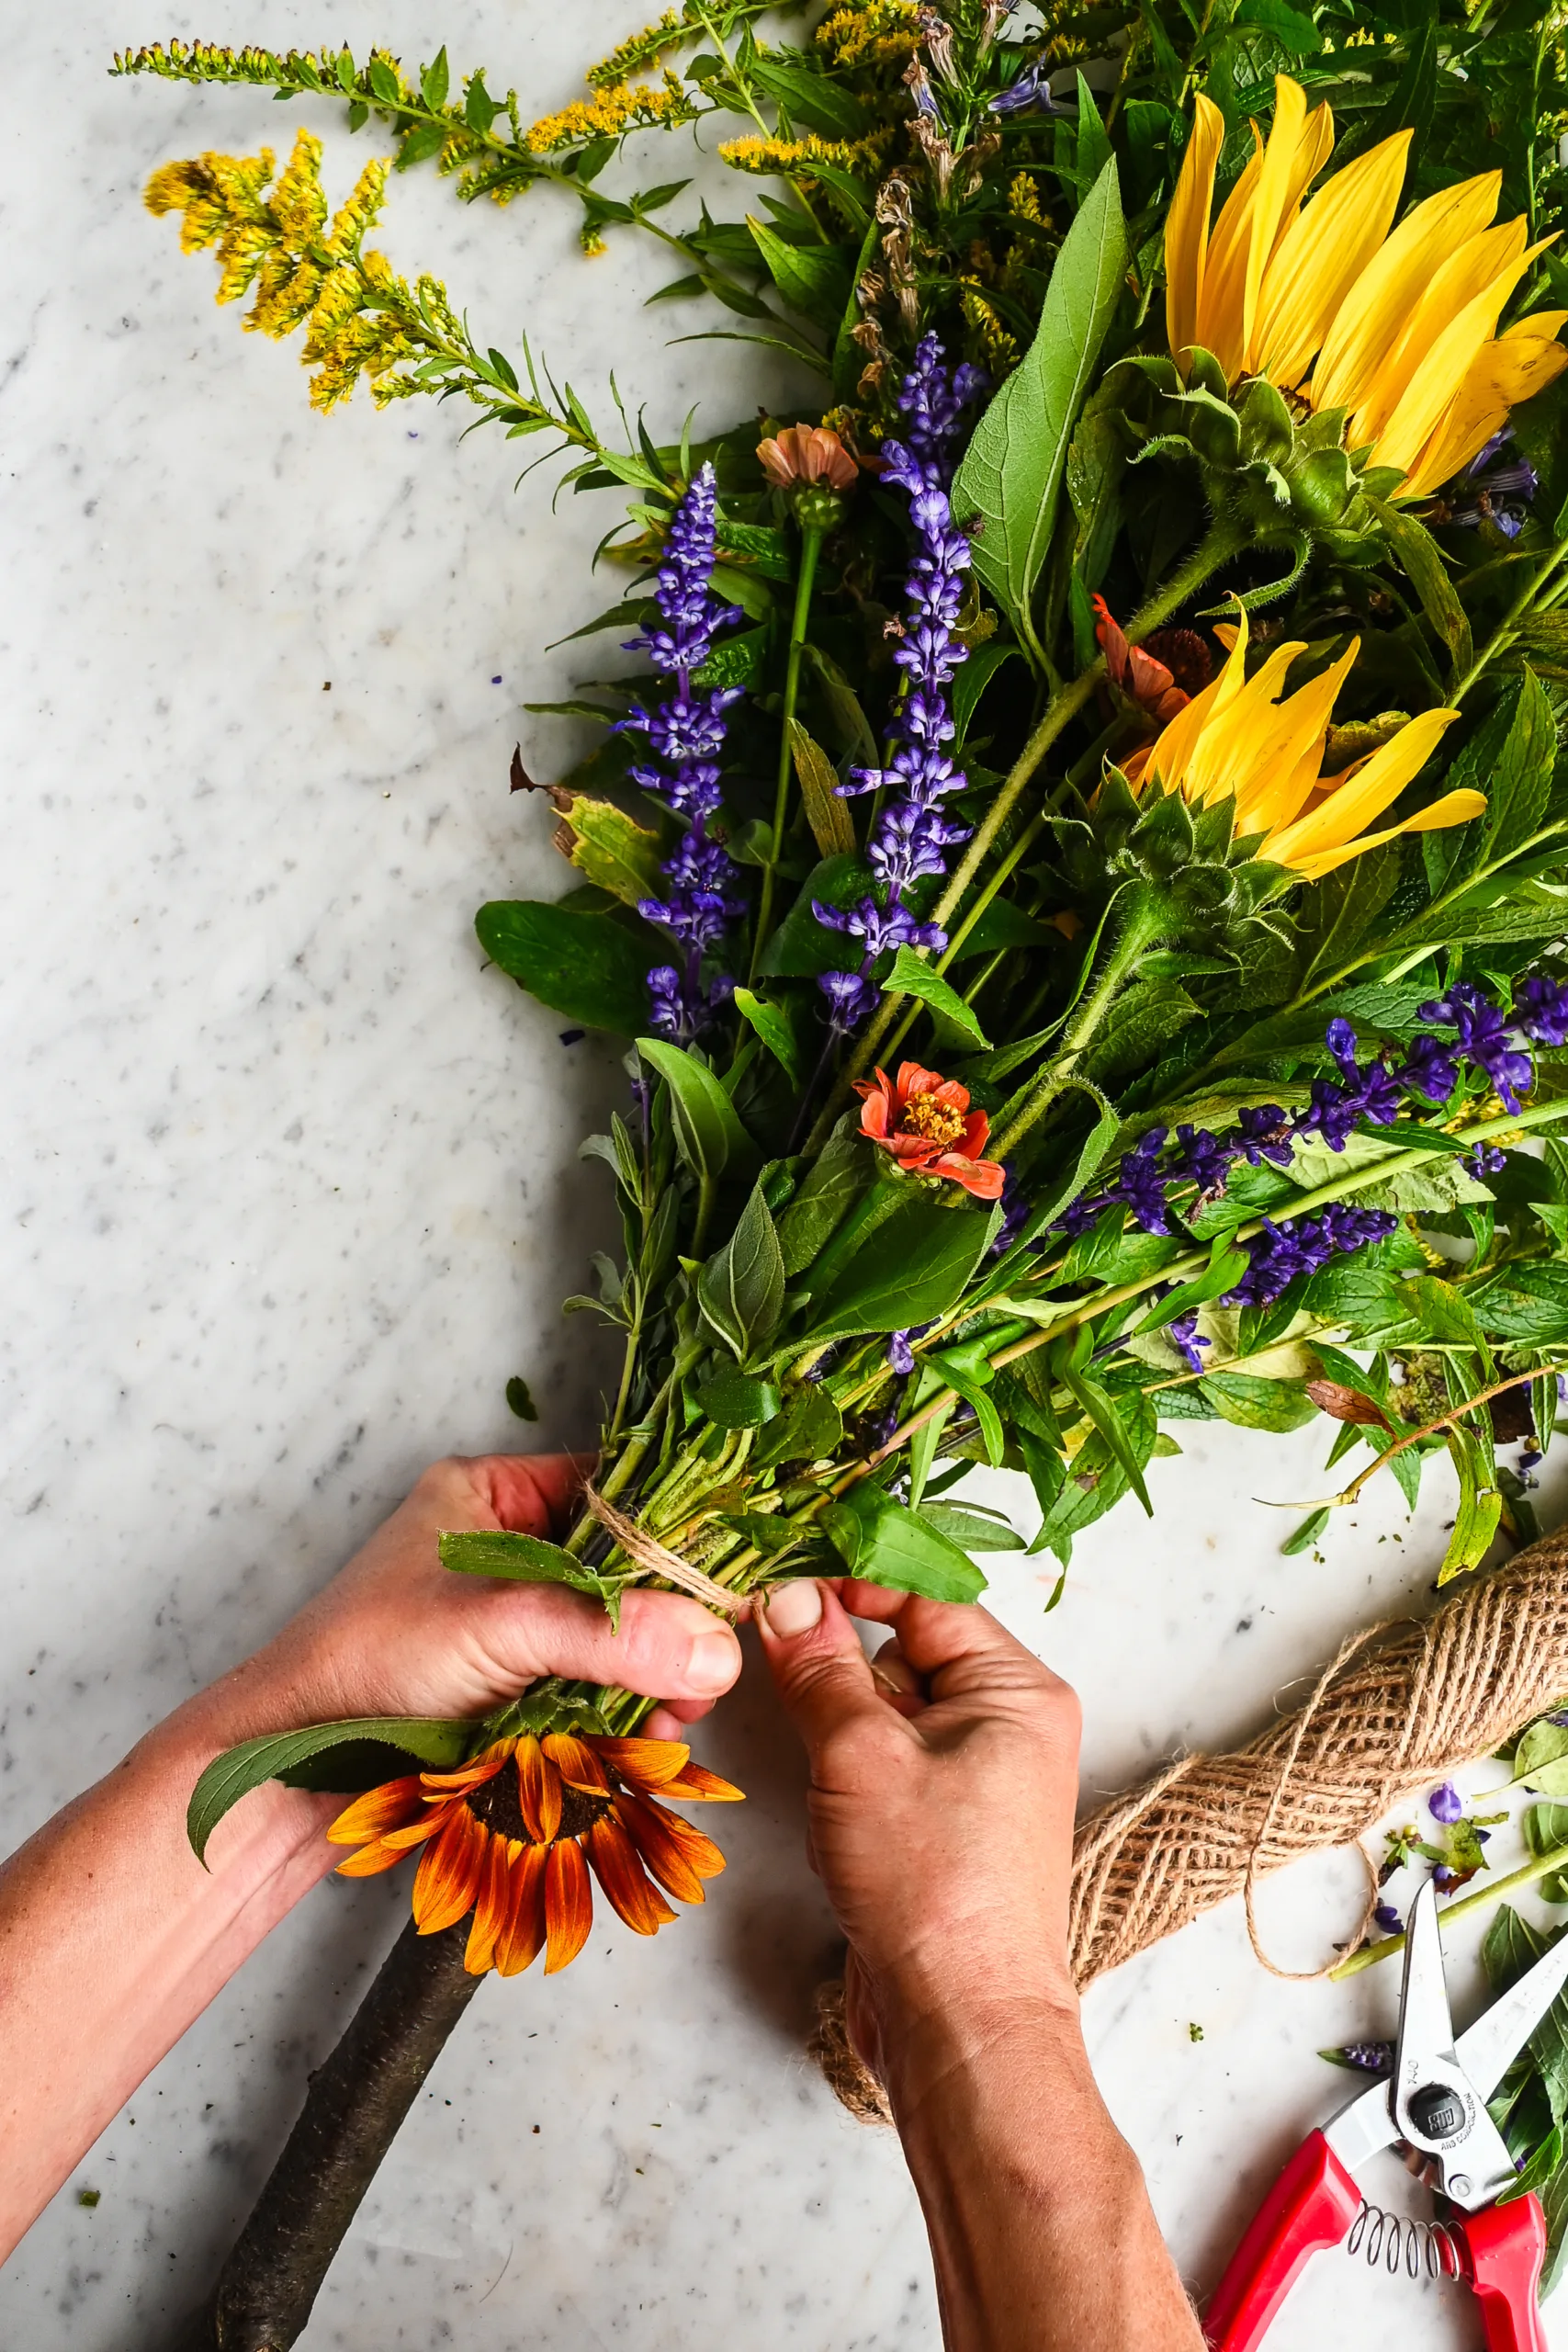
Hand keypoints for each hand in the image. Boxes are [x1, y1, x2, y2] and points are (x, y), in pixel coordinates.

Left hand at [190, 1453, 743, 1749]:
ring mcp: (514, 1620)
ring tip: (670, 1719)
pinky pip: (596, 1686)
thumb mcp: (496, 1629)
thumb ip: (607, 1631)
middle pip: (628, 1570)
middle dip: (669, 1623)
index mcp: (493, 1496)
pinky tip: (640, 1742)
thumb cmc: (362, 1667)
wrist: (288, 1772)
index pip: (618, 1489)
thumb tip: (711, 1646)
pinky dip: (623, 1714)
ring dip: (652, 1677)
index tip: (725, 1585)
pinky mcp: (516, 1686)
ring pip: (619, 1634)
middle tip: (698, 1674)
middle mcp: (510, 1547)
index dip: (676, 1534)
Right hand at [756, 1577, 1081, 2105]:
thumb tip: (788, 1598)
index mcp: (1017, 1690)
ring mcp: (979, 1782)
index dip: (853, 1590)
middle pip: (902, 1659)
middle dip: (841, 1687)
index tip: (780, 1592)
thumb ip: (819, 1668)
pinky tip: (840, 1838)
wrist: (960, 2022)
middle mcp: (1009, 1726)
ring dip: (839, 1750)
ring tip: (837, 1804)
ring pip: (882, 1721)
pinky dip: (846, 1794)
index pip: (926, 1600)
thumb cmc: (931, 1885)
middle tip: (801, 1708)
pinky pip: (882, 1776)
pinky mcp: (945, 1831)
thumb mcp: (858, 1754)